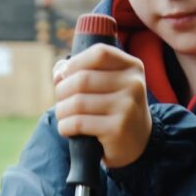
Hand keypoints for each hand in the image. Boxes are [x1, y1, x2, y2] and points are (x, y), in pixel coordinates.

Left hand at [53, 45, 152, 169]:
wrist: (136, 143)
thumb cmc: (114, 108)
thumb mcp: (105, 84)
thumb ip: (80, 71)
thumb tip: (58, 73)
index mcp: (132, 67)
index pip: (99, 53)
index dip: (75, 63)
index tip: (66, 76)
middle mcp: (134, 84)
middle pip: (83, 79)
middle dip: (62, 91)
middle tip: (62, 101)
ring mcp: (127, 107)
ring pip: (77, 102)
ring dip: (62, 110)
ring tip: (64, 116)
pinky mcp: (118, 129)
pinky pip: (78, 123)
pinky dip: (65, 126)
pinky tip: (68, 129)